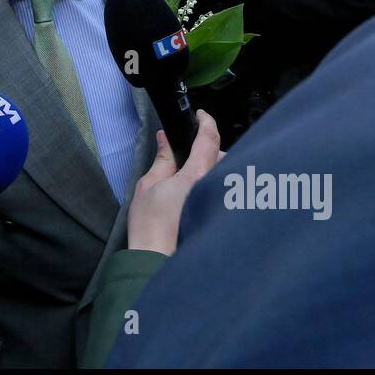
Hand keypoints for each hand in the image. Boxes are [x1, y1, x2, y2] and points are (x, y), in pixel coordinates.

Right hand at [127, 112, 222, 254]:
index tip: (200, 115)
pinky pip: (225, 191)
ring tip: (194, 177)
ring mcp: (221, 202)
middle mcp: (214, 187)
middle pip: (223, 156)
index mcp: (196, 175)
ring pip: (226, 174)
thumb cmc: (150, 227)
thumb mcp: (148, 185)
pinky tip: (201, 194)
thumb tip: (166, 139)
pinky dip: (216, 186)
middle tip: (190, 152)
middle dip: (209, 149)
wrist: (155, 259)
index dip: (206, 122)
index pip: (210, 139)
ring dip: (214, 169)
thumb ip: (163, 159)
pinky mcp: (221, 216)